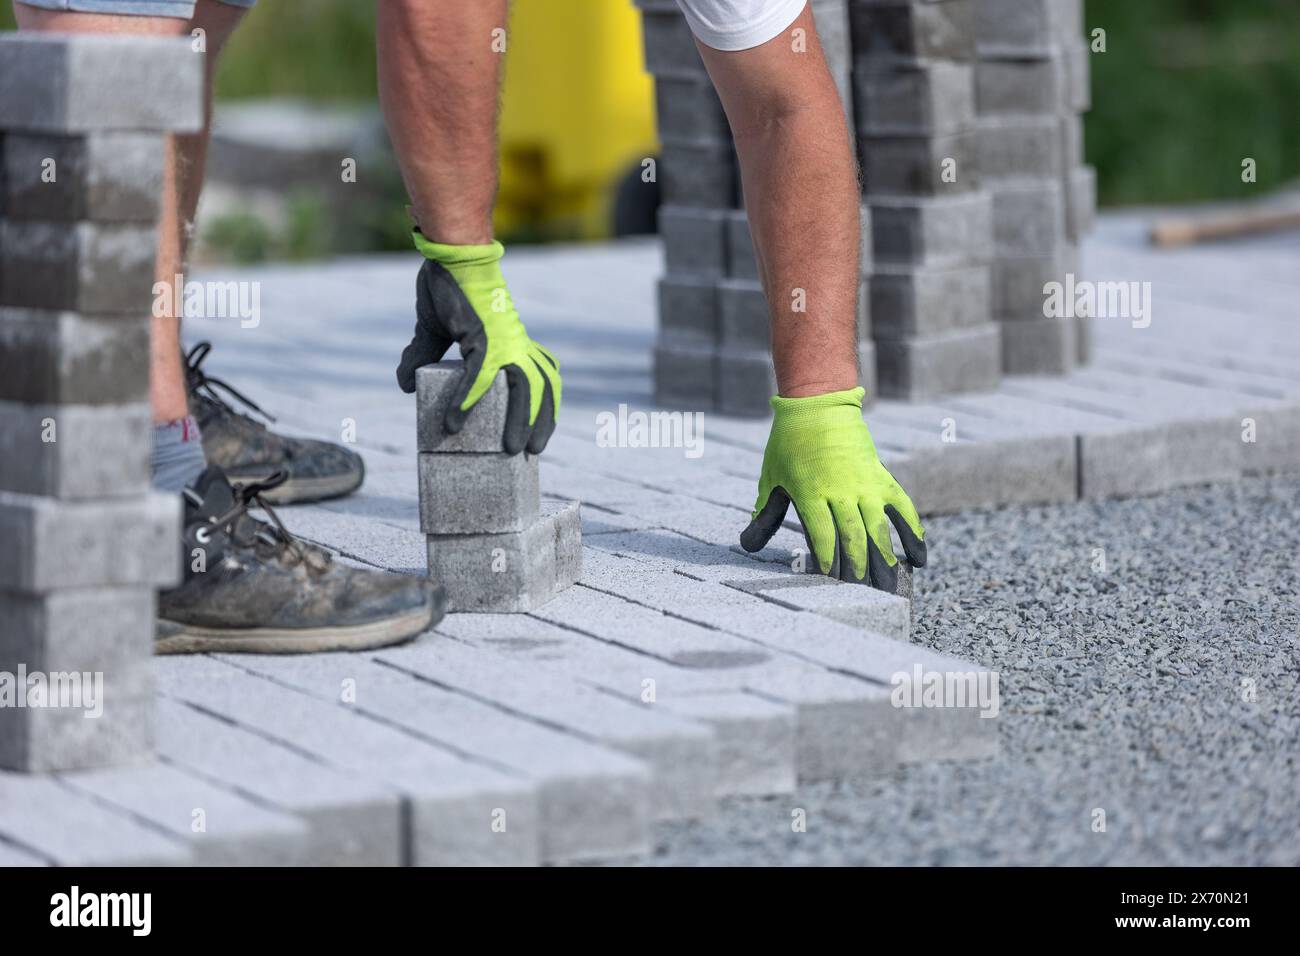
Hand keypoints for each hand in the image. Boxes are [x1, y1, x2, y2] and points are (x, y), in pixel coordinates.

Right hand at [396, 237, 560, 454]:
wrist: (449, 253)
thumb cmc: (447, 286)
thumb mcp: (434, 329)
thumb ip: (422, 356)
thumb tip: (406, 385)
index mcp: (512, 340)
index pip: (540, 375)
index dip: (544, 403)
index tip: (538, 429)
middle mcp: (515, 342)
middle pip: (542, 387)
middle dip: (542, 420)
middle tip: (532, 451)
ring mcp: (502, 340)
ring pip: (525, 387)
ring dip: (520, 420)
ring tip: (511, 449)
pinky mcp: (482, 337)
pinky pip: (478, 377)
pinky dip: (467, 401)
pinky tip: (453, 423)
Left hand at [740, 386, 925, 589]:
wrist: (819, 405)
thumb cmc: (788, 444)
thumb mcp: (771, 478)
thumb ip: (765, 514)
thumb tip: (748, 546)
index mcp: (810, 492)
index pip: (822, 534)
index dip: (828, 559)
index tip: (830, 580)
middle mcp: (840, 491)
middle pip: (853, 536)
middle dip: (858, 567)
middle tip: (862, 593)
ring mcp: (865, 485)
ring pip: (879, 527)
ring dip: (886, 558)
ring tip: (891, 585)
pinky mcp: (882, 478)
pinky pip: (903, 508)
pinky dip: (913, 533)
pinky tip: (920, 558)